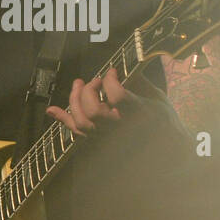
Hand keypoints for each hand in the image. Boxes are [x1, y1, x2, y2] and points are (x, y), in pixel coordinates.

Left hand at [45, 66, 165, 137]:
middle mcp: (122, 128)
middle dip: (89, 90)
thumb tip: (119, 68)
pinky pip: (77, 133)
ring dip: (74, 100)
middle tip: (95, 80)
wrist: (166, 151)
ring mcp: (109, 138)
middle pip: (94, 110)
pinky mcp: (100, 142)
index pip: (117, 97)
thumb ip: (139, 82)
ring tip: (78, 84)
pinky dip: (63, 119)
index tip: (111, 72)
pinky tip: (53, 110)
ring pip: (82, 123)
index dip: (110, 80)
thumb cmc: (164, 121)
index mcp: (140, 115)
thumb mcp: (158, 97)